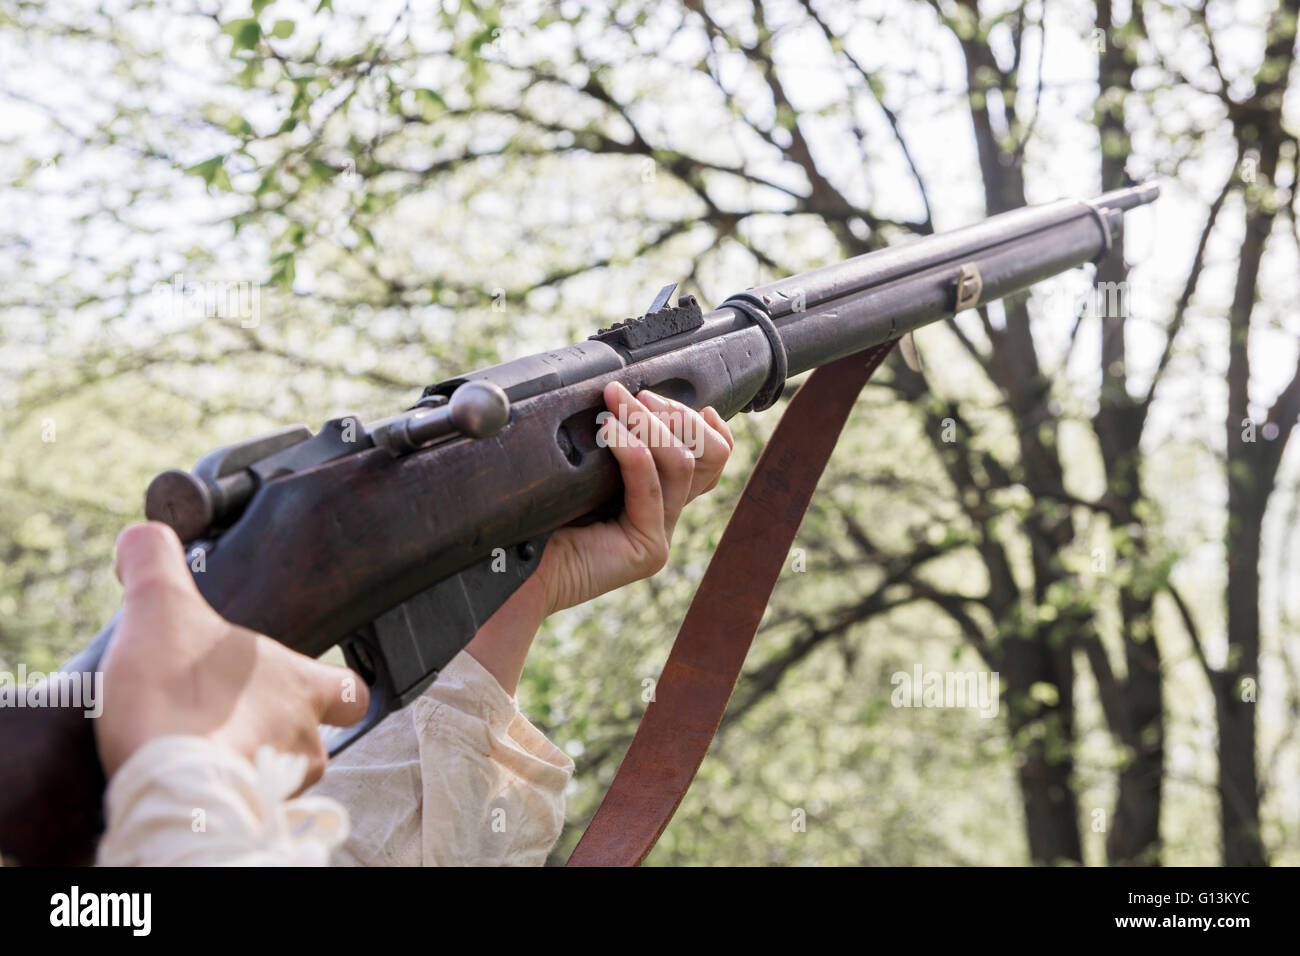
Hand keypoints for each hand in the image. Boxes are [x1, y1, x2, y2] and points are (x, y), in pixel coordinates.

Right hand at [95, 522, 368, 783]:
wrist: (165, 782)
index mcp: (303, 686)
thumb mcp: (161, 607)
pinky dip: (230, 795)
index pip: (352, 689)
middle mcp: (307, 739)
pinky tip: (196, 782)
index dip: (337, 685)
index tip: (315, 683)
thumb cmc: (178, 699)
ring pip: (286, 776)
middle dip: (286, 731)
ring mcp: (283, 784)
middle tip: (242, 721)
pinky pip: (252, 808)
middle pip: (319, 738)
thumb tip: (143, 535)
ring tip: (212, 750)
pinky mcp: (249, 818)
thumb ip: (157, 561)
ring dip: (257, 763)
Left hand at [537, 382, 734, 614]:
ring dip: (648, 423)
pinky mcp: (647, 550)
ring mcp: (659, 536)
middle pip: (708, 457)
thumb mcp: (585, 462)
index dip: (710, 428)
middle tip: (632, 395)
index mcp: (656, 496)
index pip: (711, 460)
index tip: (685, 400)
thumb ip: (616, 438)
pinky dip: (633, 451)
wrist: (511, 563)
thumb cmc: (535, 509)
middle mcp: (664, 517)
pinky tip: (610, 432)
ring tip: (615, 404)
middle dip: (674, 414)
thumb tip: (629, 393)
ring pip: (682, 464)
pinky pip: (651, 487)